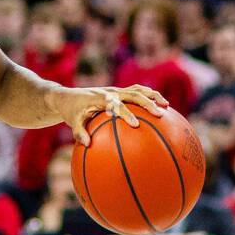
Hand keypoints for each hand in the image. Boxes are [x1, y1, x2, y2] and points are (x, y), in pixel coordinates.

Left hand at [53, 84, 168, 146]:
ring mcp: (116, 90)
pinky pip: (136, 92)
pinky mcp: (119, 91)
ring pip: (138, 89)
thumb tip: (87, 144)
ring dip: (152, 96)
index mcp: (101, 98)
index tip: (135, 124)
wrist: (68, 97)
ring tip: (166, 106)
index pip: (116, 104)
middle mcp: (111, 92)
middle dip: (147, 103)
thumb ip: (79, 132)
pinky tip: (159, 107)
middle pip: (133, 94)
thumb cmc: (71, 111)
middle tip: (159, 114)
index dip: (126, 113)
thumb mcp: (72, 122)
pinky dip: (148, 96)